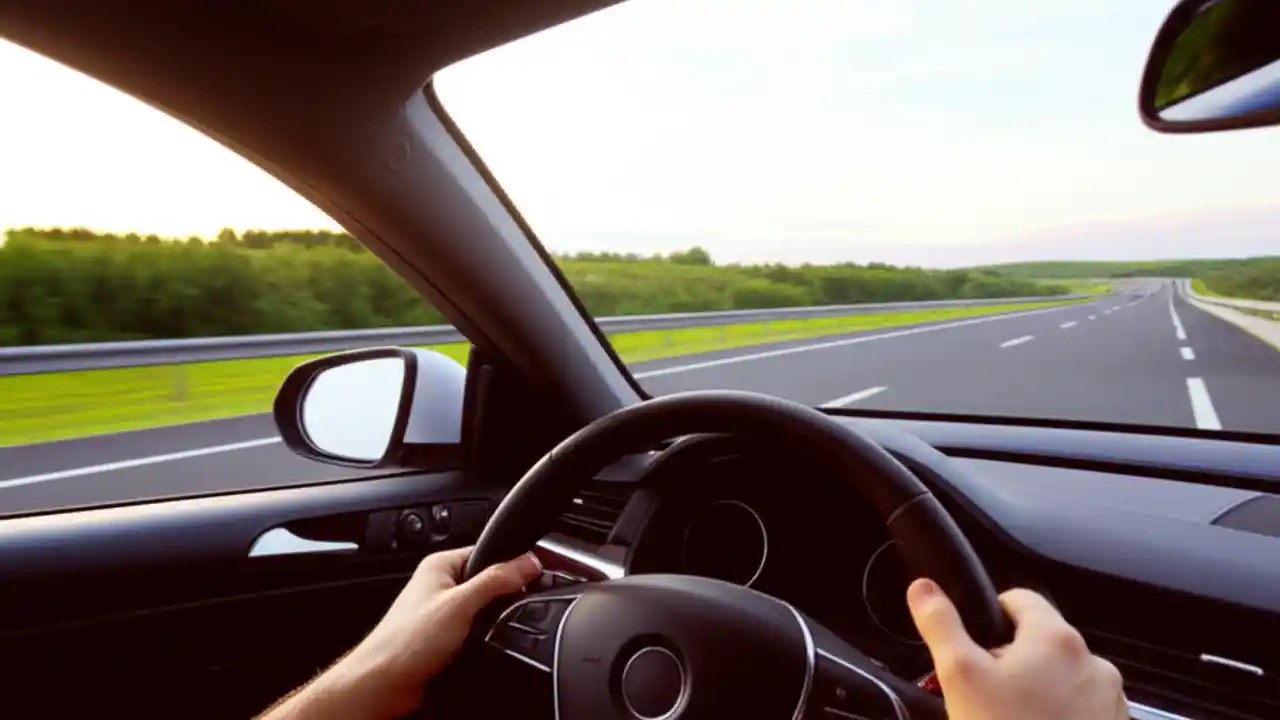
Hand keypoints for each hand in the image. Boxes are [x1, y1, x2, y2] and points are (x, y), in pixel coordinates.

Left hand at [261, 546, 541, 719]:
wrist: (383, 684)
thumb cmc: (406, 642)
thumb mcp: (460, 605)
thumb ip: (496, 580)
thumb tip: (528, 562)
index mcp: (440, 565)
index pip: (488, 550)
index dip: (513, 561)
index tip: (535, 573)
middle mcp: (440, 585)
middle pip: (489, 580)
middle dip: (504, 594)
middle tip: (517, 605)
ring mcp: (442, 612)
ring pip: (484, 609)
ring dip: (493, 619)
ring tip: (494, 629)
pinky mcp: (445, 638)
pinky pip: (476, 631)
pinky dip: (485, 637)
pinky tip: (487, 644)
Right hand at [907, 579, 1126, 719]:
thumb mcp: (959, 676)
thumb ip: (941, 624)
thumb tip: (924, 588)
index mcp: (1057, 638)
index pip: (1019, 600)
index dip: (989, 618)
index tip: (973, 646)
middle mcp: (1094, 664)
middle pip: (1040, 644)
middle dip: (1011, 663)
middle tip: (984, 696)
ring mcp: (1110, 702)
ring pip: (1061, 681)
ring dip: (1037, 692)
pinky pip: (1081, 712)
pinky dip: (1059, 718)